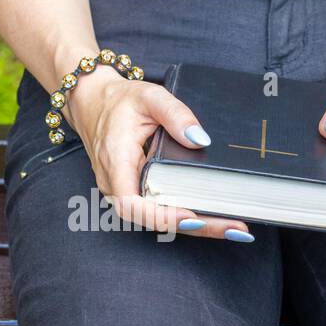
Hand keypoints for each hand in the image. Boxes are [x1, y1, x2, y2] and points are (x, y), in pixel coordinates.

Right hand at [65, 67, 253, 240]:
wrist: (91, 102)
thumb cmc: (118, 101)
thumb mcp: (149, 96)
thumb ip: (176, 114)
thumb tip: (200, 139)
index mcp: (116, 162)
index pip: (132, 203)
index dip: (161, 216)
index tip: (191, 217)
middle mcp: (116, 184)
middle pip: (153, 220)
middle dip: (194, 227)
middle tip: (234, 228)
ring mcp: (124, 191)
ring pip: (158, 220)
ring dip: (195, 226)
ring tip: (233, 227)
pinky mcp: (135, 192)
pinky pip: (159, 211)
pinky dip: (186, 217)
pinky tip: (215, 217)